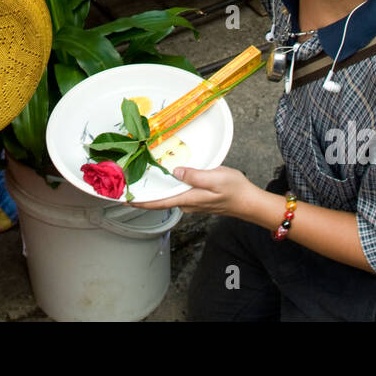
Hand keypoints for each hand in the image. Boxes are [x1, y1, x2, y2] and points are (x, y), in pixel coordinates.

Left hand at [130, 165, 255, 216]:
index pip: (159, 203)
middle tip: (130, 183)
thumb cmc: (235, 190)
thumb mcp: (215, 178)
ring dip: (157, 189)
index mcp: (188, 199)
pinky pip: (179, 193)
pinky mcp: (198, 198)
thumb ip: (194, 176)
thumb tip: (176, 172)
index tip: (126, 198)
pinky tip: (168, 177)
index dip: (142, 201)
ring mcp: (193, 202)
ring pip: (170, 196)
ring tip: (144, 178)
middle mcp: (188, 203)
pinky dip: (170, 186)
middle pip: (161, 200)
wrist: (250, 202)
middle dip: (145, 193)